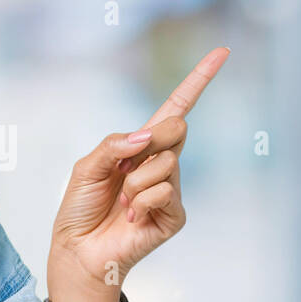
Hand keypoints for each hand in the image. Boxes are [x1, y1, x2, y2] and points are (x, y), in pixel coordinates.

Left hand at [47, 47, 229, 301]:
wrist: (78, 250)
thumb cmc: (80, 208)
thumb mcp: (88, 166)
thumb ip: (115, 145)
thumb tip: (147, 136)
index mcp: (141, 146)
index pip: (176, 108)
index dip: (199, 80)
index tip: (222, 52)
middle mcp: (161, 164)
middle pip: (177, 126)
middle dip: (151, 139)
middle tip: (127, 166)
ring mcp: (171, 189)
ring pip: (167, 162)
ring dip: (136, 182)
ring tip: (122, 203)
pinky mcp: (174, 215)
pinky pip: (165, 191)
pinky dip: (141, 202)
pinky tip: (131, 218)